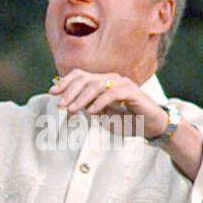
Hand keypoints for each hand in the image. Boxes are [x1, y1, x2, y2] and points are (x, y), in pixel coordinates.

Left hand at [50, 69, 167, 136]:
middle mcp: (111, 79)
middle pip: (85, 79)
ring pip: (97, 85)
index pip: (80, 76)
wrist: (150, 126)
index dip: (65, 82)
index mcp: (103, 82)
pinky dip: (99, 102)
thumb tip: (68, 105)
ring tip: (72, 110)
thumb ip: (87, 108)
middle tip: (60, 105)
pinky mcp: (132, 91)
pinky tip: (91, 112)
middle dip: (70, 92)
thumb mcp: (102, 115)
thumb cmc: (126, 120)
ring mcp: (122, 83)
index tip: (52, 92)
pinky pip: (112, 93)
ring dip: (81, 99)